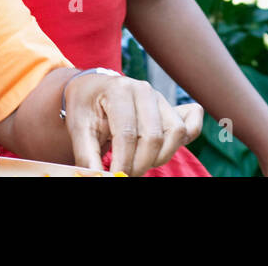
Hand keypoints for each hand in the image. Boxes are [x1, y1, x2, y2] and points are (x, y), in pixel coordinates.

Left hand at [62, 73, 203, 175]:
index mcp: (119, 90)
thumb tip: (97, 178)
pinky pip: (189, 126)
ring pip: (174, 134)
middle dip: (140, 164)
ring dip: (159, 157)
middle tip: (126, 174)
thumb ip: (87, 156)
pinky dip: (186, 139)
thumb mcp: (78, 129)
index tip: (115, 177)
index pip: (127, 133)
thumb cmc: (85, 107)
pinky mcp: (170, 109)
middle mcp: (144, 90)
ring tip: (139, 164)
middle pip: (153, 136)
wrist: (92, 88)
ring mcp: (160, 98)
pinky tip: (168, 150)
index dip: (123, 162)